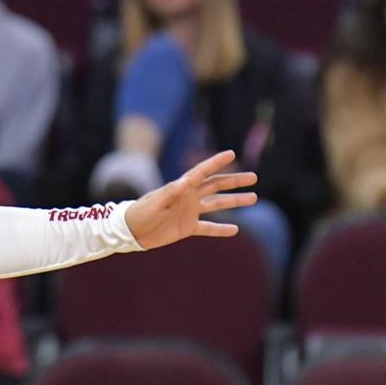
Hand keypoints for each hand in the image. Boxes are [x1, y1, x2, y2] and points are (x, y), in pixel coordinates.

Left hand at [125, 151, 257, 248]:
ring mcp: (190, 212)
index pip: (203, 171)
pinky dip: (221, 229)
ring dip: (235, 201)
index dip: (216, 162)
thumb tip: (187, 182)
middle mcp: (189, 197)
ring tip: (253, 198)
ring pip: (217, 204)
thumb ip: (170, 192)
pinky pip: (208, 228)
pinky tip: (235, 230)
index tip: (231, 153)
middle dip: (235, 181)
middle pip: (216, 186)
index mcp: (182, 187)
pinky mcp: (188, 227)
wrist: (132, 231)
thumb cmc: (140, 213)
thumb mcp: (155, 202)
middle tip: (253, 177)